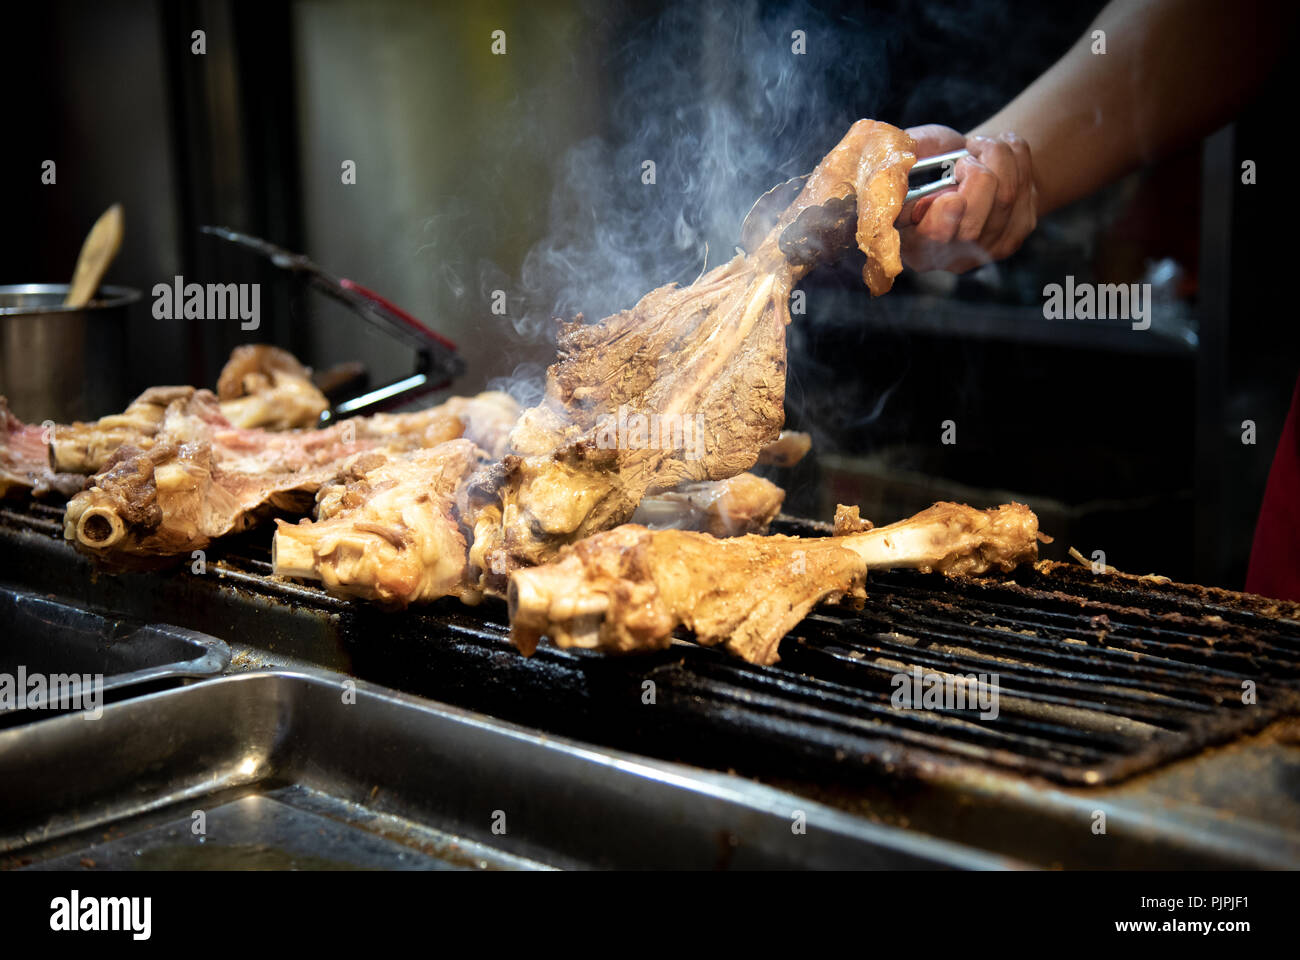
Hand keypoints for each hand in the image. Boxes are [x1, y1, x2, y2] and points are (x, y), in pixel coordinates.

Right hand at [899, 124, 1037, 273]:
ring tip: (981, 144)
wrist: (962, 163)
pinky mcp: (1014, 235)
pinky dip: (1018, 157)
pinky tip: (1003, 150)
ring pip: (1005, 199)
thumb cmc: (925, 159)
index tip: (953, 198)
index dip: (941, 224)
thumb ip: (896, 163)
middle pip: (972, 227)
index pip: (927, 244)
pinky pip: (1026, 189)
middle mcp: (946, 257)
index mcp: (910, 242)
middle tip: (966, 158)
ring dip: (998, 155)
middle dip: (976, 176)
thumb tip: (894, 170)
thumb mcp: (904, 153)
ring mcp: (983, 251)